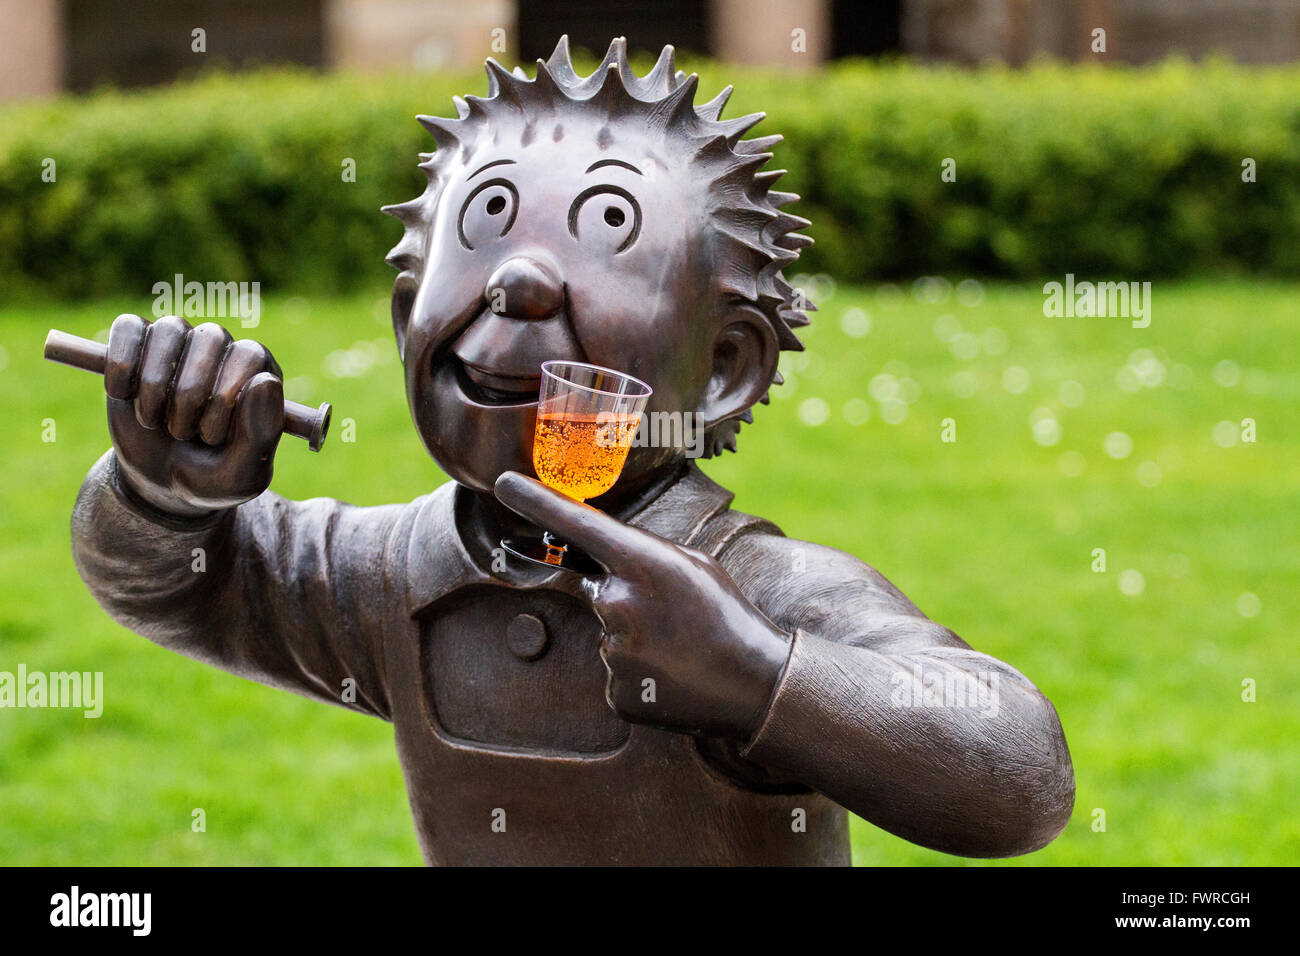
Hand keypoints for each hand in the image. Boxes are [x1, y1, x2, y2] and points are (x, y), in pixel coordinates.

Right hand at [103, 313, 284, 517]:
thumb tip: (264, 381)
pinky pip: (128, 326)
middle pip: (210, 337)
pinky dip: (121, 364)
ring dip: (154, 385)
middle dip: (189, 395)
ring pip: (170, 329)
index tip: (210, 438)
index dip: (224, 398)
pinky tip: (123, 395)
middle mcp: (225, 350)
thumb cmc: (211, 477)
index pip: (249, 356)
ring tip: (155, 420)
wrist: (160, 484)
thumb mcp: (242, 472)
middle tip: (182, 434)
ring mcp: (182, 342)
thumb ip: (261, 431)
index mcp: (260, 374)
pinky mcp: (140, 344)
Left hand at [494, 471, 792, 739]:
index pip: (577, 524)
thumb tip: (614, 559)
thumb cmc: (727, 616)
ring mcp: (615, 651)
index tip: (503, 484)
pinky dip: (639, 675)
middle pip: (599, 592)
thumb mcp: (694, 565)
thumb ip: (647, 556)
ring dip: (635, 641)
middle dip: (627, 601)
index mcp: (642, 563)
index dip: (536, 501)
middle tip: (672, 618)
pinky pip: (615, 675)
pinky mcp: (617, 693)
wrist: (756, 684)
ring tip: (678, 649)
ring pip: (608, 637)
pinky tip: (670, 675)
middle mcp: (619, 603)